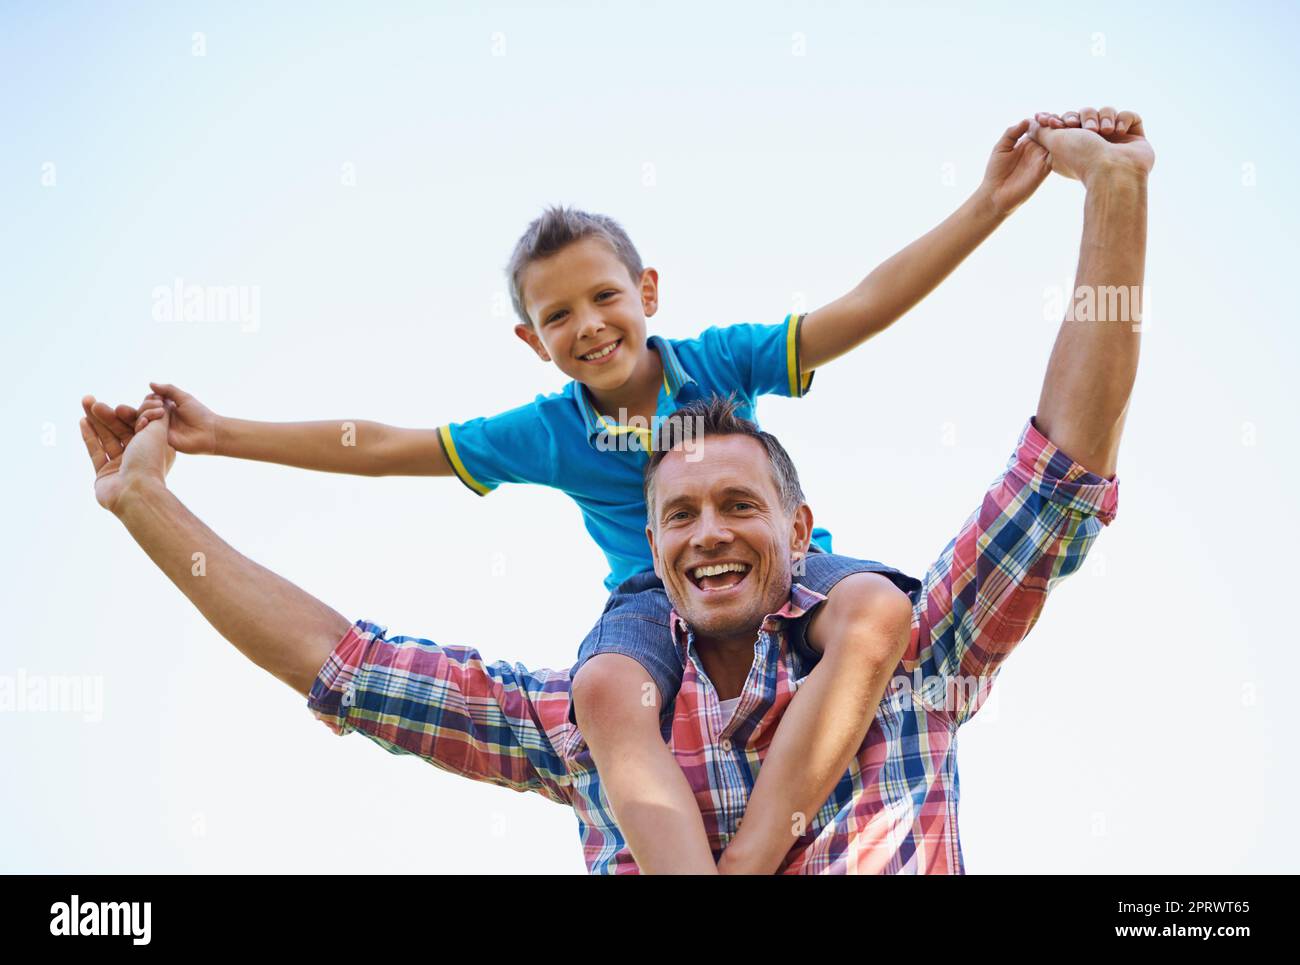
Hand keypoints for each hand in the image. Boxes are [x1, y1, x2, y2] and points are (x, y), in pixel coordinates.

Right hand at [80, 395, 175, 513]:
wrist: (135, 492)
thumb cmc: (149, 461)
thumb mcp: (158, 433)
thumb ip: (158, 416)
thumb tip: (161, 401)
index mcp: (154, 449)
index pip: (139, 426)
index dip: (128, 414)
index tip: (119, 403)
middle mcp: (138, 457)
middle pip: (120, 431)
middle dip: (106, 415)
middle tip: (91, 399)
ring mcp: (120, 467)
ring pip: (107, 439)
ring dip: (95, 421)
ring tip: (84, 403)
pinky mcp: (104, 475)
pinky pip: (96, 453)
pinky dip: (90, 437)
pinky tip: (83, 421)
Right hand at [114, 382, 219, 454]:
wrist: (210, 433)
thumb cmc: (200, 415)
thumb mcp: (184, 398)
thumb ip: (168, 390)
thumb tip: (150, 384)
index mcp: (167, 408)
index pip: (149, 402)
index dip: (150, 398)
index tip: (159, 397)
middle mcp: (162, 419)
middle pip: (143, 410)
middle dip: (147, 405)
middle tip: (161, 405)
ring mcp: (159, 430)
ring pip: (141, 420)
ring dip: (145, 413)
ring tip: (160, 412)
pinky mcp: (159, 440)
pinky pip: (144, 434)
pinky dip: (141, 425)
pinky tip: (147, 422)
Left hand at [979, 118, 1052, 217]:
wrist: (996, 194)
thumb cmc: (995, 172)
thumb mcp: (1001, 147)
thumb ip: (1012, 132)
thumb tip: (1028, 120)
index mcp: (1027, 141)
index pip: (1041, 125)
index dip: (1045, 118)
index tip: (1044, 116)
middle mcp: (1038, 148)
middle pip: (1052, 131)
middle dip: (1056, 123)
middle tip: (1054, 120)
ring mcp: (1043, 158)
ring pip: (1058, 141)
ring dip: (1061, 132)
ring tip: (1059, 126)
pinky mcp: (1046, 168)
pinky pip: (1058, 155)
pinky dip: (1061, 147)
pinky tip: (1061, 139)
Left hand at [1029, 106, 1154, 184]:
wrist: (1113, 170)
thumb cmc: (1082, 157)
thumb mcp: (1053, 142)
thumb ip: (1040, 131)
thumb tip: (1032, 122)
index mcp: (1074, 147)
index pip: (1069, 121)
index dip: (1064, 119)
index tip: (1056, 122)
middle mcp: (1095, 144)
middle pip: (1088, 113)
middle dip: (1085, 117)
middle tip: (1087, 130)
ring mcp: (1116, 141)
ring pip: (1108, 112)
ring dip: (1104, 117)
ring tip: (1105, 132)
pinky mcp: (1135, 138)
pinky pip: (1129, 116)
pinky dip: (1123, 119)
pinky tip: (1119, 131)